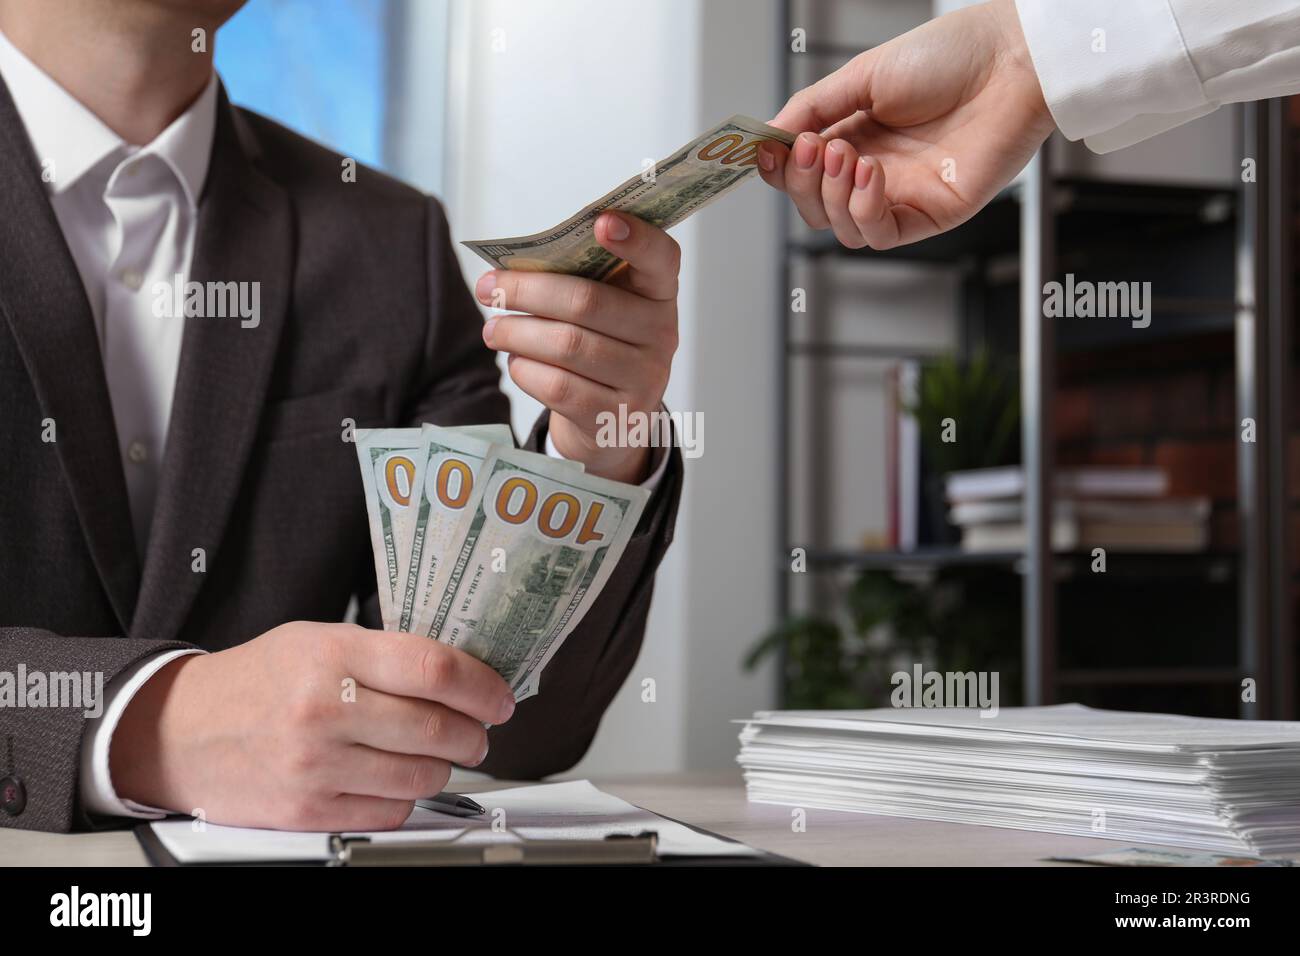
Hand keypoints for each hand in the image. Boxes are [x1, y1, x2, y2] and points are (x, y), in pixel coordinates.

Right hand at [110, 622, 515, 829]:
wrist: (179, 731)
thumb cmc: (257, 680)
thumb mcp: (318, 640)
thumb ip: (386, 653)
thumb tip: (463, 673)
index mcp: (331, 655)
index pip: (433, 669)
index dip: (482, 686)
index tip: (500, 697)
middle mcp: (324, 709)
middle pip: (437, 728)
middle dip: (474, 733)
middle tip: (479, 730)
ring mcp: (316, 765)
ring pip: (421, 776)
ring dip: (444, 767)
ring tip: (438, 753)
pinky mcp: (307, 810)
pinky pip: (390, 812)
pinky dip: (406, 798)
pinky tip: (395, 778)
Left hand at [475, 211, 679, 483]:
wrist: (611, 422)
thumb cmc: (599, 347)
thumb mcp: (604, 309)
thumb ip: (577, 280)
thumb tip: (509, 269)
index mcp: (659, 295)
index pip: (661, 258)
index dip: (636, 237)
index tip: (601, 221)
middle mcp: (661, 335)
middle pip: (588, 301)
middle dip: (527, 290)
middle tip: (488, 288)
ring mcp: (643, 380)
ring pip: (567, 346)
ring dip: (517, 333)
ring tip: (493, 329)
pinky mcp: (615, 418)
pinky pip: (559, 387)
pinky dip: (527, 370)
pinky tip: (517, 362)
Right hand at [757, 0, 1055, 249]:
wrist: (1012, 61)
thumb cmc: (951, 56)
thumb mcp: (863, 75)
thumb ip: (813, 107)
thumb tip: (768, 134)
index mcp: (857, 137)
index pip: (802, 173)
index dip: (780, 169)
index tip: (766, 151)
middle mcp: (875, 172)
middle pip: (815, 206)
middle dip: (803, 182)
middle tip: (812, 148)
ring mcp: (903, 196)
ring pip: (841, 228)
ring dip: (831, 196)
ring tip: (845, 155)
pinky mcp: (931, 214)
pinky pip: (881, 235)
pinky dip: (864, 210)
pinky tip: (871, 175)